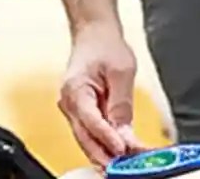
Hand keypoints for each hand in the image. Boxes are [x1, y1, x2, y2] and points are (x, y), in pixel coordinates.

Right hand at [58, 22, 147, 166]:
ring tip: (129, 162)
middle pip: (86, 138)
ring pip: (88, 140)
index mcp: (75, 90)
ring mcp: (74, 110)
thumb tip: (124, 133)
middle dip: (107, 155)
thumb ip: (121, 104)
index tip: (123, 149)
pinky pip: (92, 133)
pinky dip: (106, 144)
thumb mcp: (121, 71)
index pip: (90, 121)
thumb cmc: (104, 45)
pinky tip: (122, 152)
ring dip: (107, 153)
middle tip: (128, 166)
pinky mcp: (83, 113)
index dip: (107, 138)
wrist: (94, 34)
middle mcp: (69, 103)